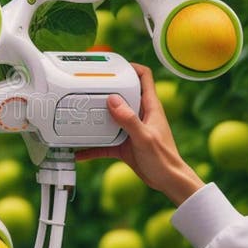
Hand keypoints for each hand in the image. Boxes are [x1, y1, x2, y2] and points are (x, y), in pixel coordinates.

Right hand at [76, 64, 203, 205]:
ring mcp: (130, 130)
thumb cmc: (164, 159)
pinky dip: (92, 146)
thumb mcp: (144, 138)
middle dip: (106, 90)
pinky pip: (104, 143)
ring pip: (110, 118)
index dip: (131, 67)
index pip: (144, 77)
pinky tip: (79, 151)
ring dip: (96, 117)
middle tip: (89, 87)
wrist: (168, 182)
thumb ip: (129, 119)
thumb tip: (112, 99)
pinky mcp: (124, 145)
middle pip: (122, 95)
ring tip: (79, 114)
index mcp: (150, 107)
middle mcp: (139, 115)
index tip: (114, 65)